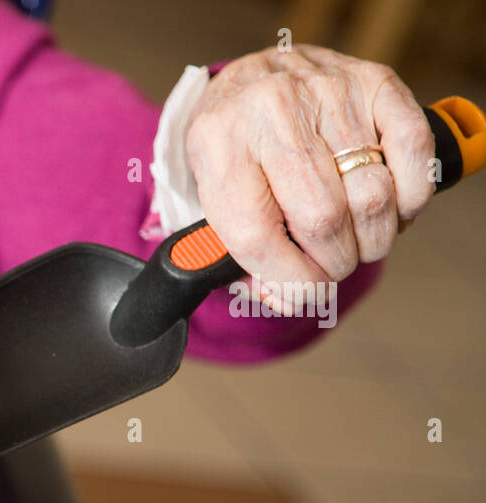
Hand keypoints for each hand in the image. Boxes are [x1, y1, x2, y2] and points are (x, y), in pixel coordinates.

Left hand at [185, 44, 434, 313]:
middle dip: (334, 262)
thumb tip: (288, 299)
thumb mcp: (213, 200)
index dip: (289, 278)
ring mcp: (326, 90)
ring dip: (373, 238)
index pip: (256, 235)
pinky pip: (411, 151)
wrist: (250, 81)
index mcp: (217, 142)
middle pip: (320, 217)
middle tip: (334, 266)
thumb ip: (240, 259)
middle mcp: (270, 108)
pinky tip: (393, 210)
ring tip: (361, 243)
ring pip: (369, 194)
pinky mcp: (375, 82)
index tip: (304, 290)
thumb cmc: (235, 152)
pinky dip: (409, 197)